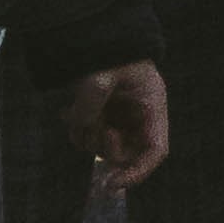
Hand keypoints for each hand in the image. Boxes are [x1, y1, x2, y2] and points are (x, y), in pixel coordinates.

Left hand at [63, 62, 168, 186]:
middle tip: (94, 127)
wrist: (99, 39)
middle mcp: (138, 119)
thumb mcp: (104, 71)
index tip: (113, 184)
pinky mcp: (103, 120)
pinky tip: (68, 112)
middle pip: (128, 155)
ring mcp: (120, 121)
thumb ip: (93, 98)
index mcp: (151, 106)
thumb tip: (80, 124)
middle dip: (106, 148)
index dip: (139, 172)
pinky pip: (89, 140)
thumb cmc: (112, 52)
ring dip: (86, 137)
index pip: (155, 150)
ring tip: (75, 111)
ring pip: (103, 150)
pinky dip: (76, 131)